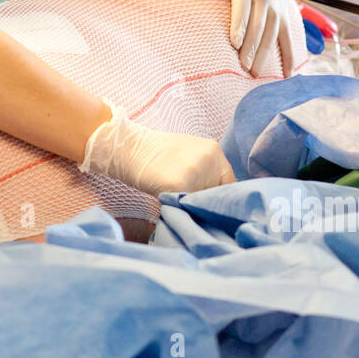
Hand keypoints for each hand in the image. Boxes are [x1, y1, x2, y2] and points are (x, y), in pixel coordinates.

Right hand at [81, 101, 234, 195]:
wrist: (128, 147)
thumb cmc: (157, 154)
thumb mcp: (189, 154)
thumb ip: (207, 172)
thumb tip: (217, 201)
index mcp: (214, 150)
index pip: (230, 184)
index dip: (217, 197)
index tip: (206, 205)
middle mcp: (209, 159)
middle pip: (218, 196)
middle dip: (205, 204)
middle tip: (188, 203)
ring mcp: (195, 172)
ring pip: (201, 204)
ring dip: (191, 208)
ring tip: (174, 199)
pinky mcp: (178, 185)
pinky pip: (183, 207)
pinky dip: (176, 210)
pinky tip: (165, 201)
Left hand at [186, 0, 316, 76]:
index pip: (242, 7)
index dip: (239, 25)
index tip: (235, 42)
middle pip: (257, 26)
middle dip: (250, 48)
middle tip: (243, 67)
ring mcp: (276, 8)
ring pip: (271, 35)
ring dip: (265, 55)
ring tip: (256, 73)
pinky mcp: (284, 13)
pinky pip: (288, 37)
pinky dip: (289, 55)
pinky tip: (287, 74)